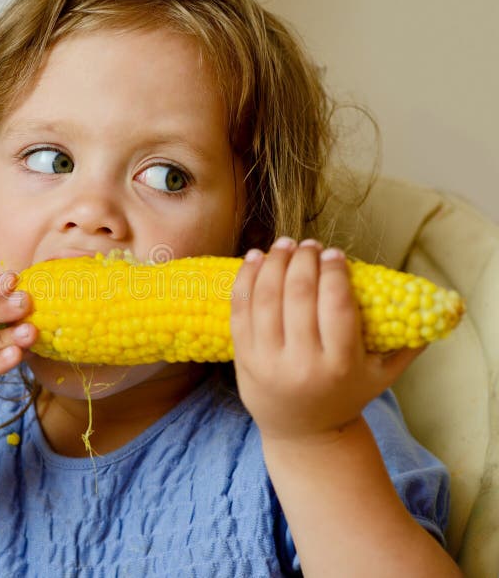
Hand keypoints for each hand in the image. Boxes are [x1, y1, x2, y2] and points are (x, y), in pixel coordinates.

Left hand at [229, 237, 425, 442]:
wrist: (303, 433)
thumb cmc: (345, 396)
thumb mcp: (381, 376)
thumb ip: (407, 344)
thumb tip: (438, 309)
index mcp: (340, 365)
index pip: (336, 306)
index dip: (333, 273)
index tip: (335, 253)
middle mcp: (302, 363)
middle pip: (298, 295)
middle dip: (303, 260)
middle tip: (309, 244)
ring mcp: (267, 361)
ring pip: (265, 298)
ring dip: (273, 263)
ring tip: (284, 245)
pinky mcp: (244, 358)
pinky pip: (240, 310)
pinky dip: (245, 280)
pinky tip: (255, 259)